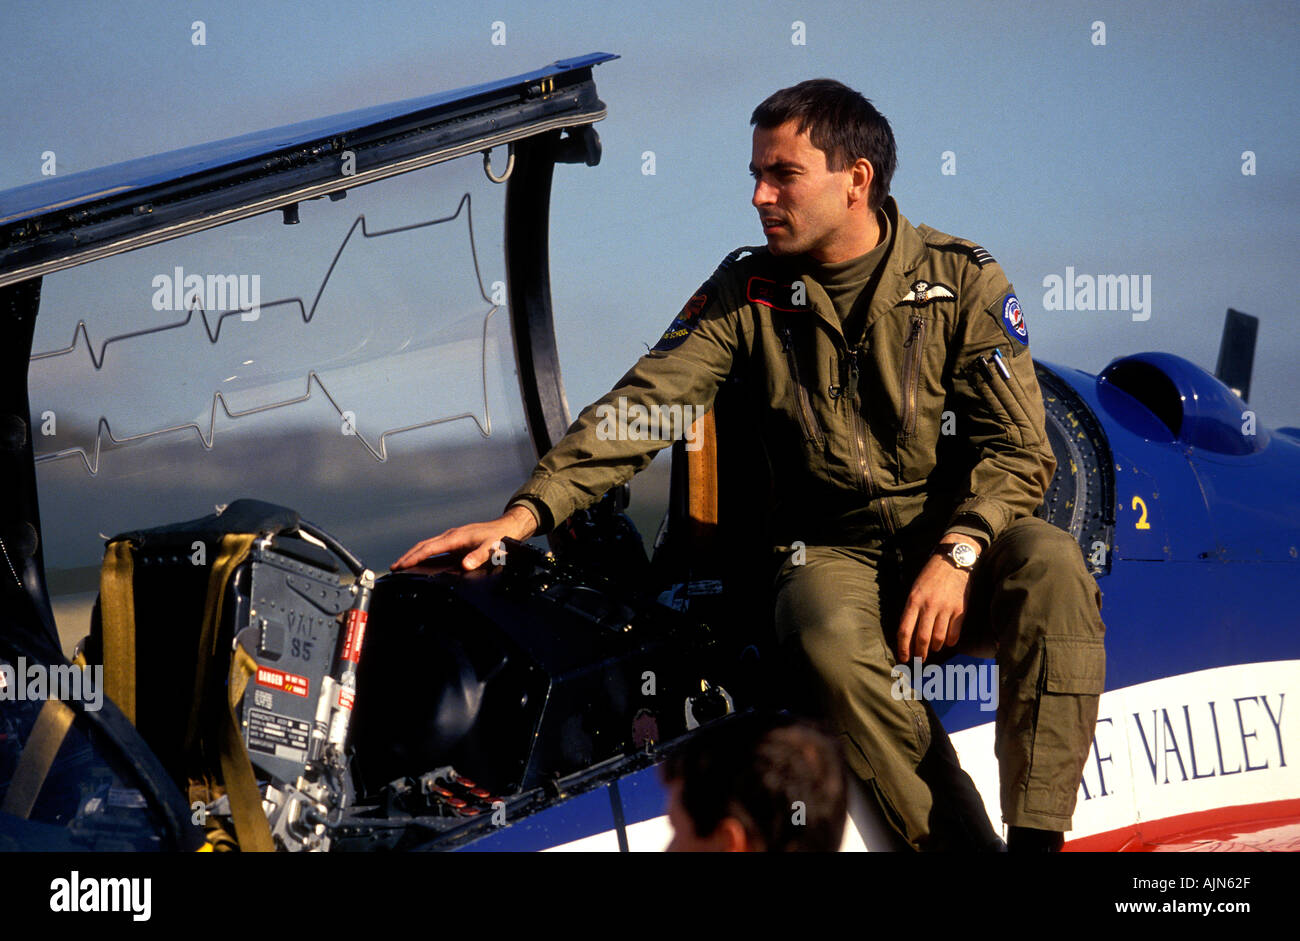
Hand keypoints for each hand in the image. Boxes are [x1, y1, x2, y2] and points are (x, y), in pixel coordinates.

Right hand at [391, 504, 538, 570]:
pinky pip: (435, 548)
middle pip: (424, 546)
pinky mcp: (455, 542)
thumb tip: (465, 565)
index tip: (402, 565)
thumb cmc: (500, 538)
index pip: (429, 548)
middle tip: (394, 567)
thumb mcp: (492, 548)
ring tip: (401, 565)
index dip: (414, 557)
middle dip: (408, 556)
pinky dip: (424, 554)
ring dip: (414, 554)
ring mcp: (452, 538)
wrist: (508, 528)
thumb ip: (478, 556)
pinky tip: (420, 561)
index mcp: (455, 537)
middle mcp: (451, 536)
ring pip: (428, 546)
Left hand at [895, 537, 977, 662]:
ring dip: (934, 647)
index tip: (904, 658)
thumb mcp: (914, 589)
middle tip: (919, 659)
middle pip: (922, 638)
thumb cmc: (930, 576)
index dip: (903, 648)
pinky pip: (954, 634)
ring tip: (932, 648)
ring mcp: (946, 608)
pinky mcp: (960, 610)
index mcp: (913, 600)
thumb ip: (911, 609)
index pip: (905, 630)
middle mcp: (929, 606)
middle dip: (919, 653)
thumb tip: (908, 634)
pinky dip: (949, 641)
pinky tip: (946, 641)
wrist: (952, 561)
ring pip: (938, 638)